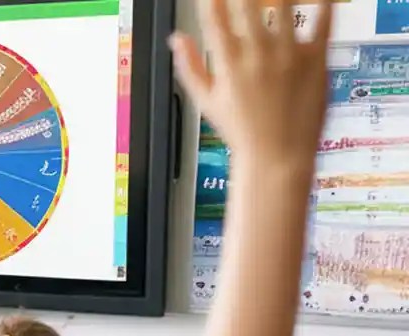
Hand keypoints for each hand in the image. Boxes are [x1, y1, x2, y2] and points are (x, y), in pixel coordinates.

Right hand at [171, 0, 332, 167]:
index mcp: (229, 64)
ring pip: (286, 5)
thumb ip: (189, 66)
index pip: (215, 18)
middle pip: (249, 5)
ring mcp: (289, 56)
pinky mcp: (316, 61)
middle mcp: (258, 55)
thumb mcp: (206, 102)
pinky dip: (324, 3)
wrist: (278, 156)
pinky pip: (323, 22)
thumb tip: (176, 38)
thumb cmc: (242, 132)